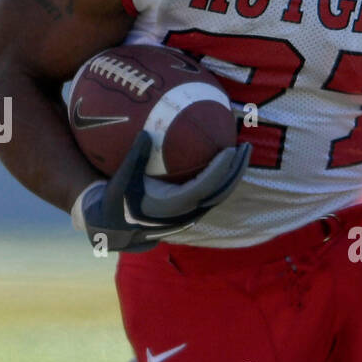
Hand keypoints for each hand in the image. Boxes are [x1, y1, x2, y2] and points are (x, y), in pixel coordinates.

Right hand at [73, 130, 249, 252]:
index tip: (231, 149)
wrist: (114, 228)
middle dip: (236, 170)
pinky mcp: (190, 213)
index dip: (219, 170)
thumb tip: (147, 132)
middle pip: (220, 192)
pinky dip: (221, 178)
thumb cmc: (115, 201)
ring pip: (219, 195)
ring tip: (242, 152)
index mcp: (172, 207)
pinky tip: (224, 161)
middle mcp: (186, 213)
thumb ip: (134, 157)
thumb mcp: (121, 180)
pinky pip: (212, 194)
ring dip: (232, 175)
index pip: (204, 187)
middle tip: (247, 146)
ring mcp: (191, 215)